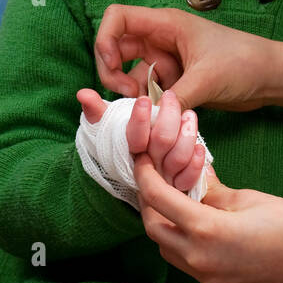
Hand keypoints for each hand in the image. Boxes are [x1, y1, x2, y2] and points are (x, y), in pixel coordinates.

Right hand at [75, 88, 207, 193]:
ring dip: (187, 134)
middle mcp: (146, 168)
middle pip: (162, 141)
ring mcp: (164, 179)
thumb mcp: (114, 131)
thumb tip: (82, 93)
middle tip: (170, 96)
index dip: (139, 119)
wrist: (150, 189)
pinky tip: (201, 146)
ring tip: (189, 114)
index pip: (133, 137)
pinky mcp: (180, 188)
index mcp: (130, 153)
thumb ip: (100, 114)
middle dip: (169, 115)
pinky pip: (190, 178)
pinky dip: (197, 162)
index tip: (144, 100)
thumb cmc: (132, 148)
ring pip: (178, 158)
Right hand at [93, 5, 277, 112]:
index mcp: (166, 24)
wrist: (269, 77)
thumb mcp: (206, 80)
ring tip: (146, 111)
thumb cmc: (244, 63)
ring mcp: (166, 61)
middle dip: (112, 73)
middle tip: (127, 97)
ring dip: (130, 94)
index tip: (112, 65)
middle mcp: (161, 40)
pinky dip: (144, 104)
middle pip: (116, 49)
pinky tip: (155, 117)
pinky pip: (146, 92)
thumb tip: (148, 120)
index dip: (104, 39)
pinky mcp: (173, 81)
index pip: (117, 18)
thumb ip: (174, 98)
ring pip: (129, 74)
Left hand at [133, 141, 282, 282]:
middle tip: (154, 179)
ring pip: (166, 248)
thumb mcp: (246, 199)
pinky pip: (184, 261)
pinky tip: (194, 224)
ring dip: (163, 223)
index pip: (159, 199)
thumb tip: (192, 179)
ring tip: (173, 200)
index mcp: (206, 230)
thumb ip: (212, 191)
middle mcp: (198, 258)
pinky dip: (180, 240)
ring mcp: (205, 276)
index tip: (142, 159)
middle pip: (153, 228)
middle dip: (148, 202)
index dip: (146, 176)